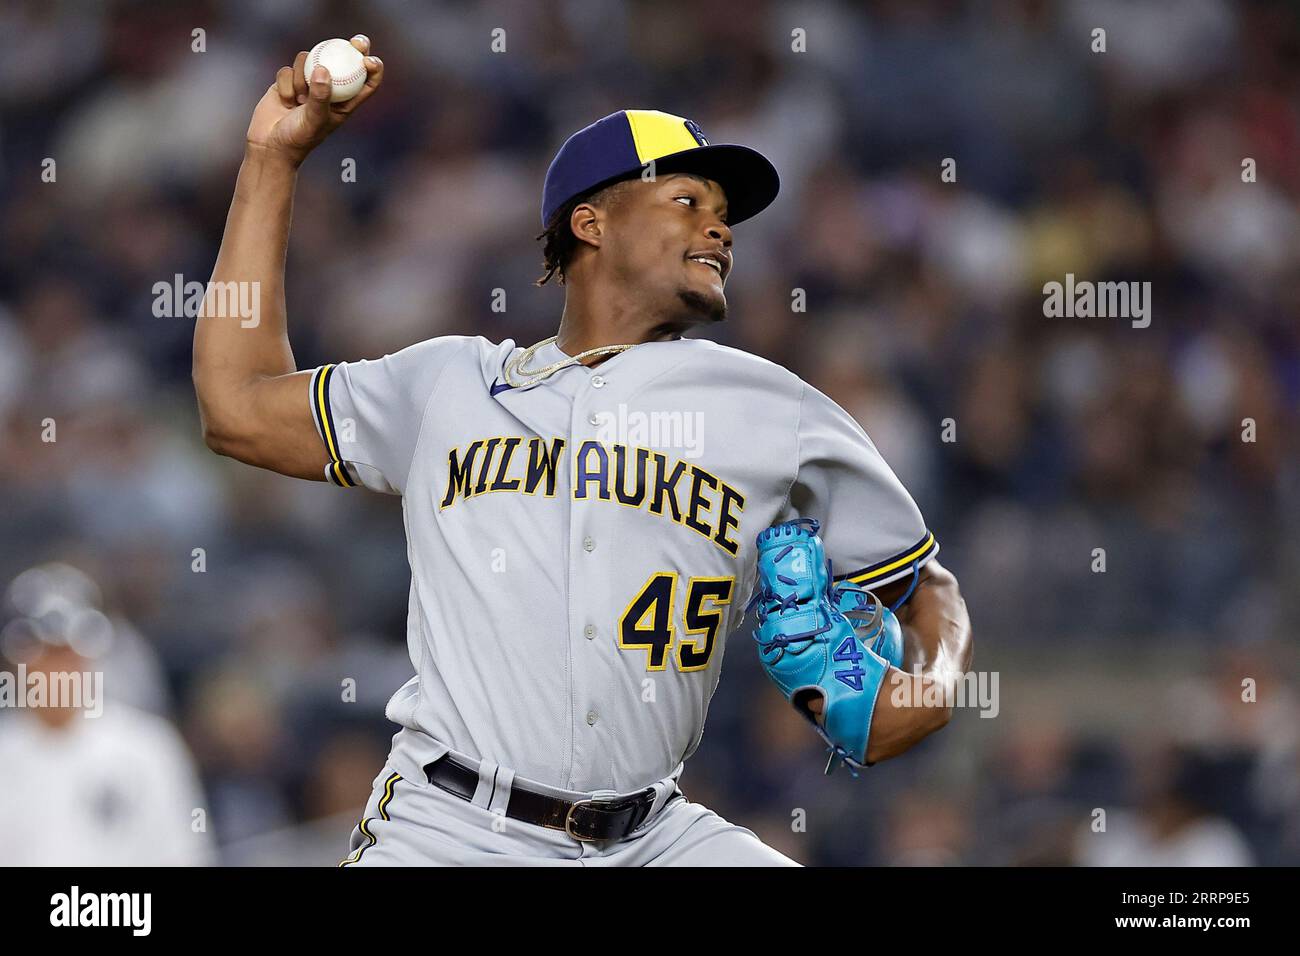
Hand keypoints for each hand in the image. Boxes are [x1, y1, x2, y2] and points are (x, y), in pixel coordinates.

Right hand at [245, 36, 383, 165]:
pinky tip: (285, 101)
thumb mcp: (314, 120)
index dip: (373, 68)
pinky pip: (287, 69)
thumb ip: (320, 96)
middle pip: (343, 60)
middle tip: (355, 42)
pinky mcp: (287, 81)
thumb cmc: (298, 138)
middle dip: (351, 48)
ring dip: (303, 75)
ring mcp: (307, 83)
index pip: (366, 82)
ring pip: (310, 60)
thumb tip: (322, 68)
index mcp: (345, 102)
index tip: (369, 58)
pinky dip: (286, 83)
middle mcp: (328, 90)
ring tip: (299, 99)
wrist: (269, 145)